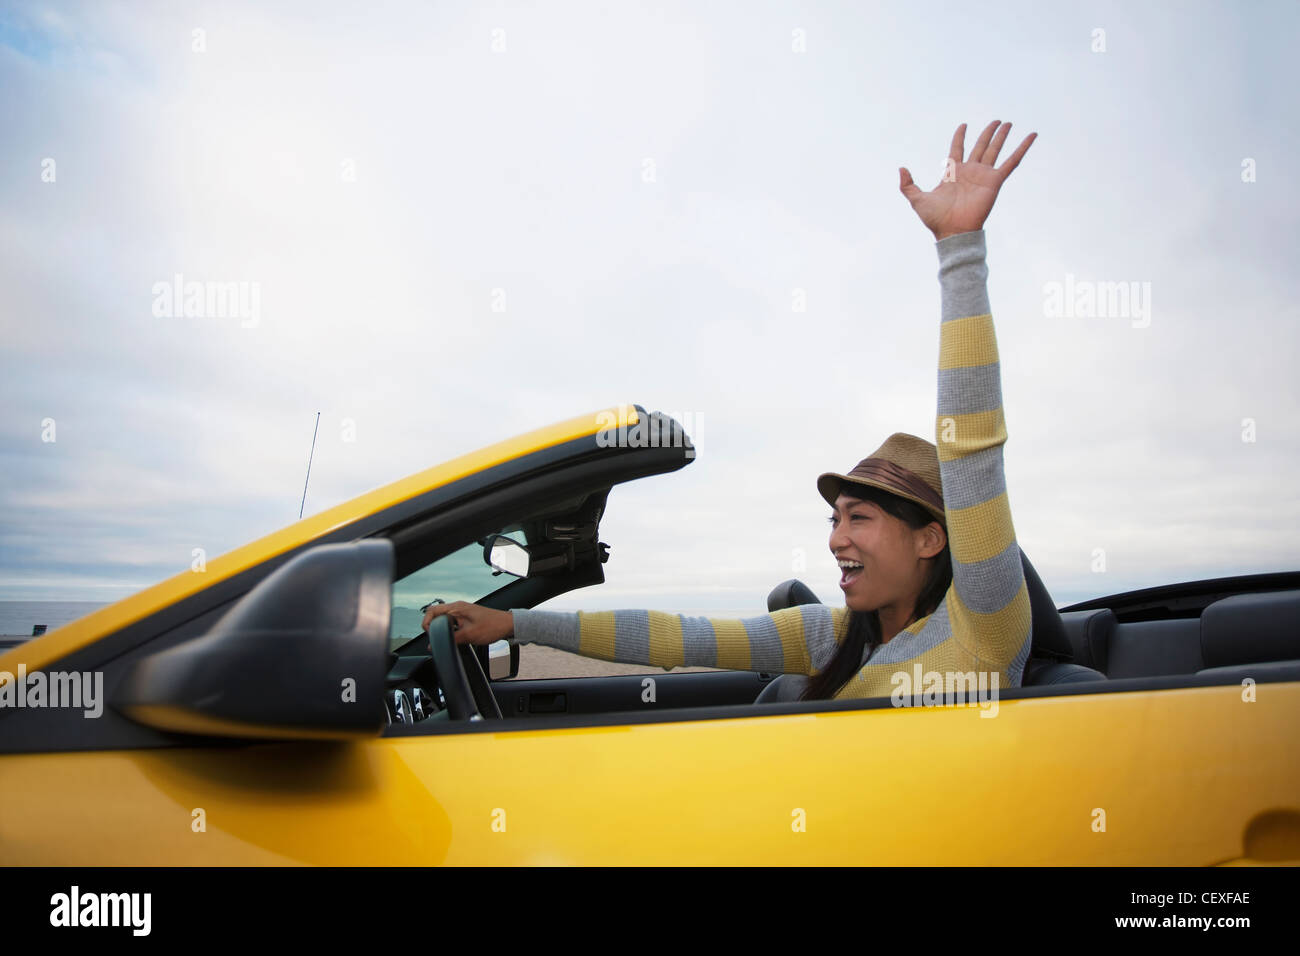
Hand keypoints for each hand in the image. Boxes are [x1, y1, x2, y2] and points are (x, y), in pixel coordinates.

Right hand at [422, 601, 512, 645]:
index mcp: (456, 608)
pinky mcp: (467, 618)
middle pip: (436, 615)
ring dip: (444, 629)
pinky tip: (457, 638)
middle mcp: (458, 608)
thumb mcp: (469, 635)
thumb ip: (451, 639)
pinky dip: (452, 630)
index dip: (426, 623)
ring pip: (445, 620)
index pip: (432, 610)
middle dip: (434, 628)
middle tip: (437, 638)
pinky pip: (453, 623)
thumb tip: (435, 645)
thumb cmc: (492, 626)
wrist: (507, 625)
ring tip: (449, 638)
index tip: (429, 634)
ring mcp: (463, 612)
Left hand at [900, 120, 1036, 240]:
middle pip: (980, 146)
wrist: (952, 232)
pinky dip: (1022, 148)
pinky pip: (1012, 162)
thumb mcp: (916, 199)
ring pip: (995, 150)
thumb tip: (901, 168)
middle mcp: (970, 172)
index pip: (957, 149)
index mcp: (953, 173)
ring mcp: (983, 175)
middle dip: (988, 133)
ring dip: (1002, 136)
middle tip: (997, 121)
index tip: (963, 125)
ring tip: (1008, 123)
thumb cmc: (935, 219)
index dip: (959, 137)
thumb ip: (907, 184)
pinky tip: (1031, 136)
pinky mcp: (995, 181)